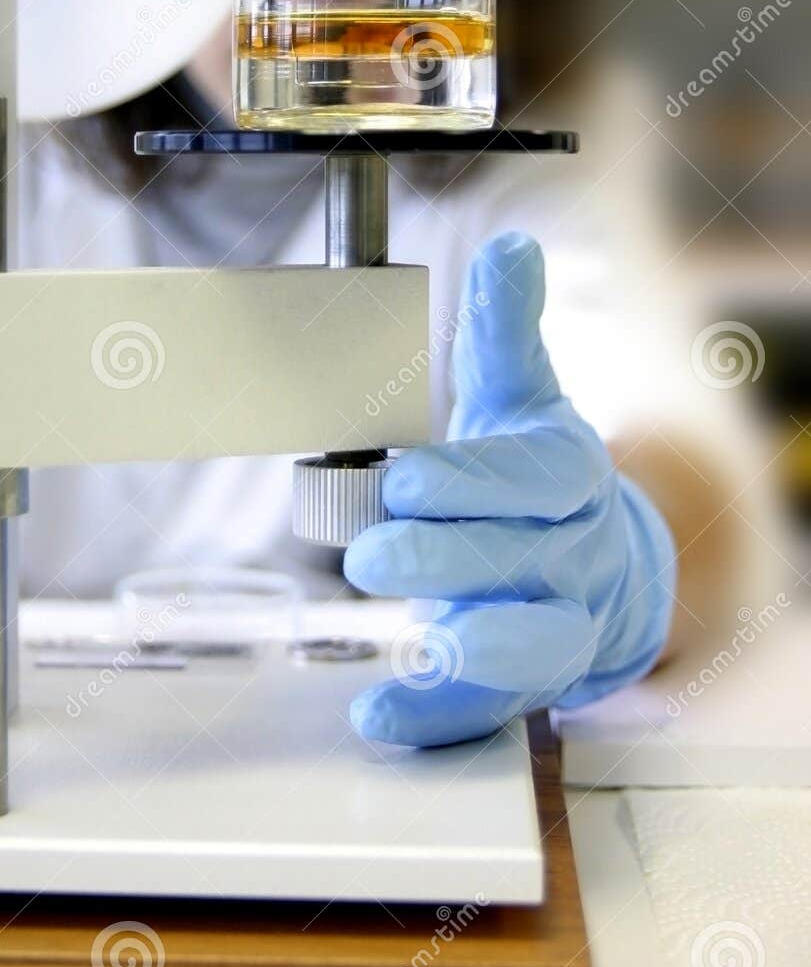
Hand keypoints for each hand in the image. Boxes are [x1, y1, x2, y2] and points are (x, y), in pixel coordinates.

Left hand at [345, 231, 675, 746]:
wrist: (597, 568)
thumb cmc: (537, 476)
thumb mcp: (521, 396)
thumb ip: (505, 329)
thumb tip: (511, 246)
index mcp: (572, 476)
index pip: (537, 479)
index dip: (473, 484)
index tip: (406, 481)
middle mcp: (573, 554)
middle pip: (519, 561)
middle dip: (444, 558)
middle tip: (369, 553)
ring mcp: (556, 627)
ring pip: (530, 645)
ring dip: (471, 646)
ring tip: (415, 642)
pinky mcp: (522, 686)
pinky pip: (489, 711)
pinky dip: (436, 720)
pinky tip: (379, 719)